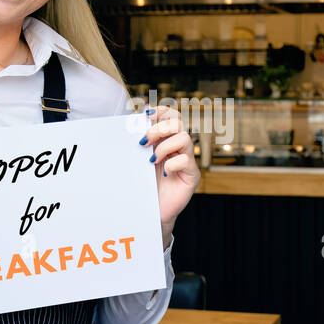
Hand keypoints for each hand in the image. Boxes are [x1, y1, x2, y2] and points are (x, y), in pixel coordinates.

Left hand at [140, 104, 198, 236]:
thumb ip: (141, 145)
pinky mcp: (192, 176)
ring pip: (184, 138)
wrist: (151, 212)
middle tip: (144, 142)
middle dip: (160, 128)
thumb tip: (132, 124)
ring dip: (164, 146)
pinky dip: (172, 164)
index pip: (170, 117)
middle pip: (178, 122)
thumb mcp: (139, 161)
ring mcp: (187, 161)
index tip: (147, 113)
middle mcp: (179, 148)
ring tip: (152, 161)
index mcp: (166, 140)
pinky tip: (164, 173)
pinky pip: (186, 161)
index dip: (162, 110)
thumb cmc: (145, 186)